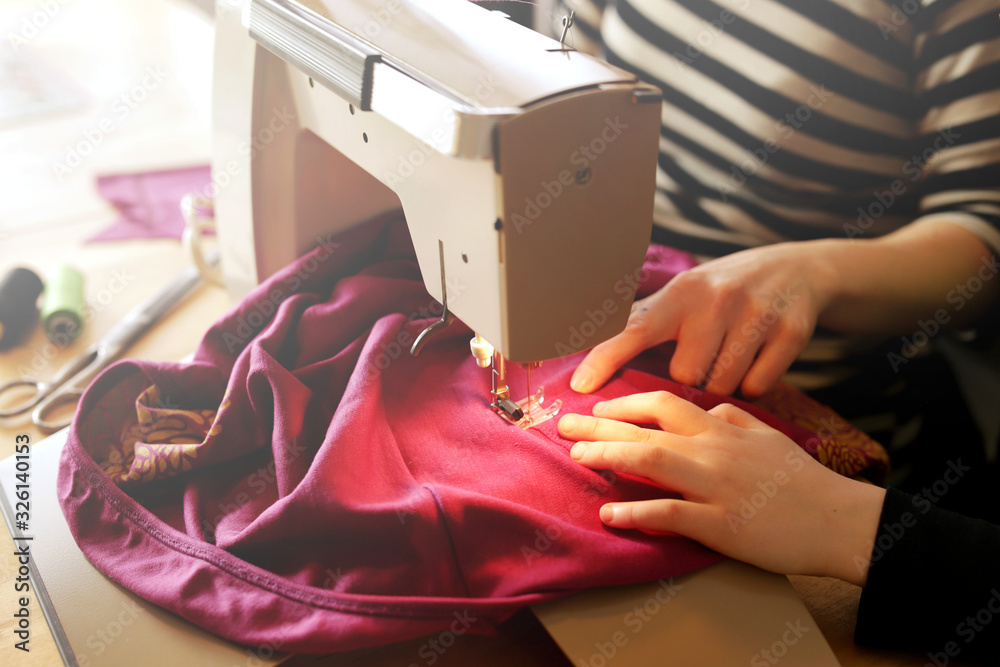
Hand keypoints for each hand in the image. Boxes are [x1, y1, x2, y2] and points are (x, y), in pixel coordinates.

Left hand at [557, 391, 884, 585]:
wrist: (840, 520)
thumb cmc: (803, 480)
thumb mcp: (770, 437)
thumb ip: (735, 418)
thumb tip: (707, 408)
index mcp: (723, 428)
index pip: (664, 403)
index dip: (625, 403)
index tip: (596, 408)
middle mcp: (714, 450)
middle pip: (646, 428)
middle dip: (599, 425)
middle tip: (563, 425)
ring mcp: (715, 486)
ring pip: (651, 460)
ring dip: (608, 456)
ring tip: (576, 457)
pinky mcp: (720, 523)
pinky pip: (669, 514)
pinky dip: (635, 512)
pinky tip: (609, 513)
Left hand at [570, 242, 838, 396]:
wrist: (798, 268)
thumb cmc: (723, 291)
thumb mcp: (684, 294)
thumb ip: (644, 323)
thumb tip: (590, 357)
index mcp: (681, 292)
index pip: (635, 328)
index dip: (606, 357)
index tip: (581, 385)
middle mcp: (716, 299)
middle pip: (685, 375)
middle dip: (690, 377)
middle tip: (704, 355)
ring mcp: (756, 313)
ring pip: (721, 385)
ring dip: (721, 384)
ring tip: (730, 356)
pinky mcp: (791, 332)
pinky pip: (758, 387)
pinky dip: (754, 385)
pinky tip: (756, 361)